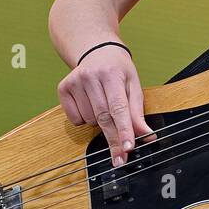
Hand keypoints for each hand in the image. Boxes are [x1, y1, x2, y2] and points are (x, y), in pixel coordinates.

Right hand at [56, 46, 154, 166]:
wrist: (97, 50)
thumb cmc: (119, 70)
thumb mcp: (134, 85)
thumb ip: (137, 111)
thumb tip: (147, 135)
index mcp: (113, 74)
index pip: (119, 108)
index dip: (124, 130)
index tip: (128, 148)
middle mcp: (91, 77)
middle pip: (104, 118)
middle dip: (114, 140)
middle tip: (121, 157)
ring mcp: (75, 82)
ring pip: (90, 120)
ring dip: (100, 122)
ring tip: (104, 104)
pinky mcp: (62, 88)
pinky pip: (75, 119)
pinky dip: (85, 119)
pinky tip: (89, 103)